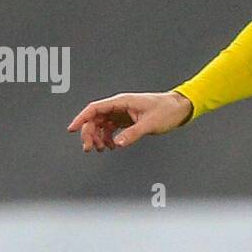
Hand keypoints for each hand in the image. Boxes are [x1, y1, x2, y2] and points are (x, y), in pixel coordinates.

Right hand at [67, 91, 192, 151]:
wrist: (179, 108)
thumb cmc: (166, 110)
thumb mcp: (149, 123)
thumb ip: (132, 134)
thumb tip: (118, 143)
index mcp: (122, 102)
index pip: (95, 109)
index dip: (81, 118)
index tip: (71, 129)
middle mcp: (119, 107)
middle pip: (95, 119)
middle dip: (89, 134)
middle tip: (89, 148)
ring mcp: (122, 113)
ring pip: (102, 125)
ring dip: (99, 137)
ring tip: (102, 149)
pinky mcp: (127, 120)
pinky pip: (111, 129)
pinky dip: (109, 138)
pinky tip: (113, 146)